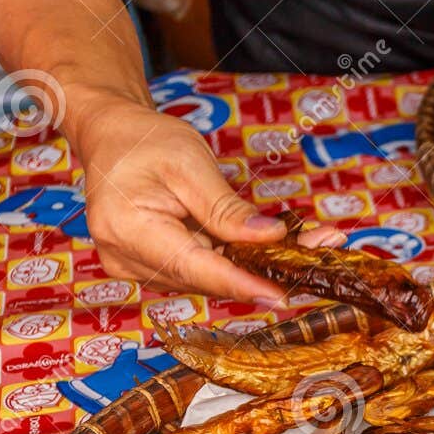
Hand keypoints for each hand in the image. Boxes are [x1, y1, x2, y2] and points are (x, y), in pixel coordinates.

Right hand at [66, 89, 342, 302]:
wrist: (114, 137)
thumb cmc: (146, 142)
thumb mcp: (190, 164)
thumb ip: (227, 208)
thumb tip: (270, 238)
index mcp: (127, 228)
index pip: (194, 268)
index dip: (241, 284)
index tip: (282, 295)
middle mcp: (126, 258)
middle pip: (207, 277)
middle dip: (263, 269)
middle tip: (320, 250)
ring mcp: (137, 268)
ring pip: (209, 278)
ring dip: (255, 265)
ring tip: (304, 243)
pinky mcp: (153, 269)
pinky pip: (203, 270)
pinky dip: (236, 260)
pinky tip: (268, 246)